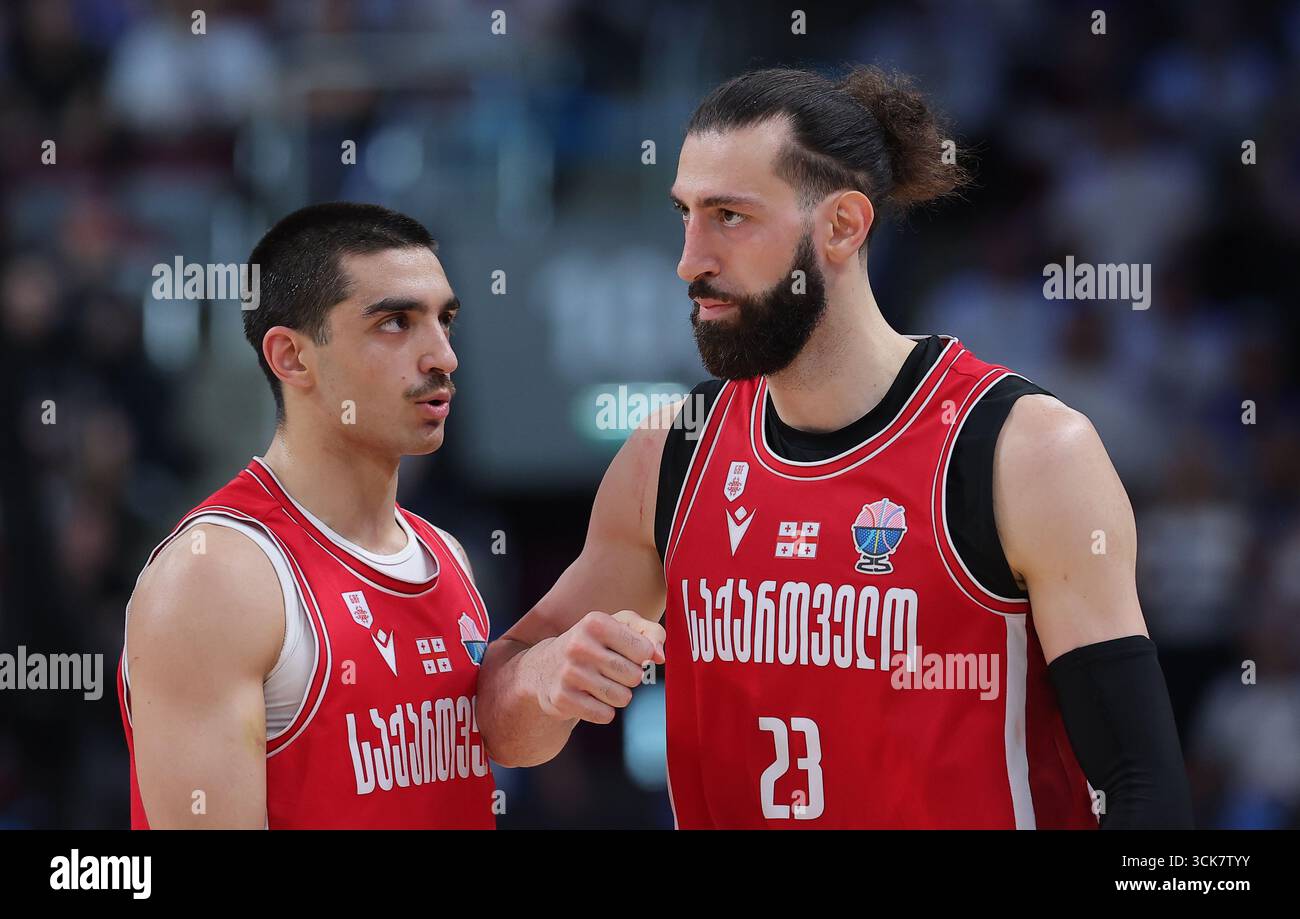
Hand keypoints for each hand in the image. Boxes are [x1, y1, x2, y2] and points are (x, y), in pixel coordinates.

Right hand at [531, 610, 665, 724]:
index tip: (626, 652)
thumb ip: (651, 633)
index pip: (645, 650)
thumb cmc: (592, 644)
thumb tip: (660, 657)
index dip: (642, 655)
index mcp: (595, 623)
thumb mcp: (620, 626)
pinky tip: (588, 696)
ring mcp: (569, 673)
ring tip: (599, 682)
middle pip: (635, 676)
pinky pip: (605, 715)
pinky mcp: (563, 699)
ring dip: (617, 694)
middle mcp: (579, 645)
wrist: (544, 668)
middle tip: (609, 669)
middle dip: (629, 677)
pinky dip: (602, 710)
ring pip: (622, 698)